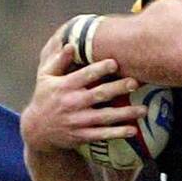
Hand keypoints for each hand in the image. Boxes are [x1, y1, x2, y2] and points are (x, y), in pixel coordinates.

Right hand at [20, 45, 147, 155]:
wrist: (37, 130)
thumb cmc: (44, 97)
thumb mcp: (45, 77)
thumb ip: (58, 61)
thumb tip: (71, 44)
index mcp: (64, 86)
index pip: (84, 75)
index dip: (99, 69)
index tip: (115, 62)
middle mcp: (72, 103)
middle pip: (99, 94)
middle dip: (118, 88)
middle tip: (136, 82)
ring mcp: (78, 121)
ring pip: (105, 117)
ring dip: (125, 113)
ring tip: (144, 110)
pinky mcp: (82, 136)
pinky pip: (102, 135)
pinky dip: (117, 133)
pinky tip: (133, 130)